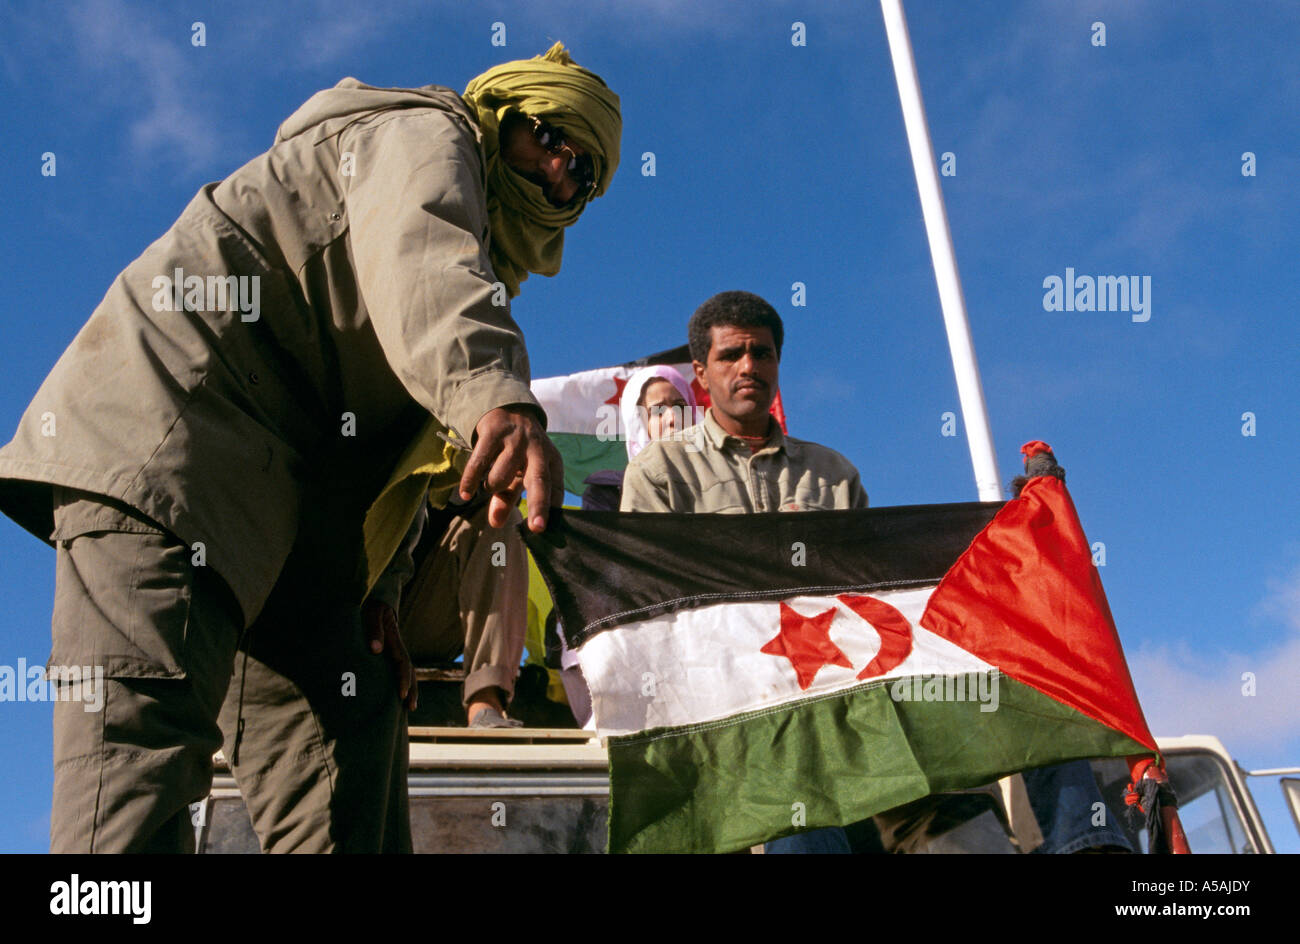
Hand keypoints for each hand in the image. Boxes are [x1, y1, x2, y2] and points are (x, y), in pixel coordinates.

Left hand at [363, 599, 416, 710]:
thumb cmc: (373, 605)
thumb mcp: (372, 613)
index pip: (403, 663)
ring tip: (408, 707)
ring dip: (409, 687)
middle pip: (410, 671)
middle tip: (411, 707)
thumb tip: (376, 650)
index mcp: (394, 641)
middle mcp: (397, 647)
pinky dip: (399, 681)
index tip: (402, 694)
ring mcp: (394, 649)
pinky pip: (397, 668)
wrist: (377, 598)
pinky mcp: (388, 651)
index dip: (403, 679)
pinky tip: (394, 694)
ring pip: (406, 671)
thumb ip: (374, 629)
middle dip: (412, 689)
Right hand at [461, 406, 562, 531]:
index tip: (542, 529)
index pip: (554, 488)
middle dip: (538, 505)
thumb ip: (508, 498)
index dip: (550, 509)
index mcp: (550, 460)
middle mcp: (537, 449)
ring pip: (501, 477)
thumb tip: (495, 523)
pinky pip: (479, 464)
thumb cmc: (517, 450)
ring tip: (490, 484)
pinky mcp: (493, 432)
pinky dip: (470, 481)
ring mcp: (515, 440)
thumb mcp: (518, 473)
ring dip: (491, 487)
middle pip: (539, 480)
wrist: (506, 407)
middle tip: (537, 527)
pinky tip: (466, 494)